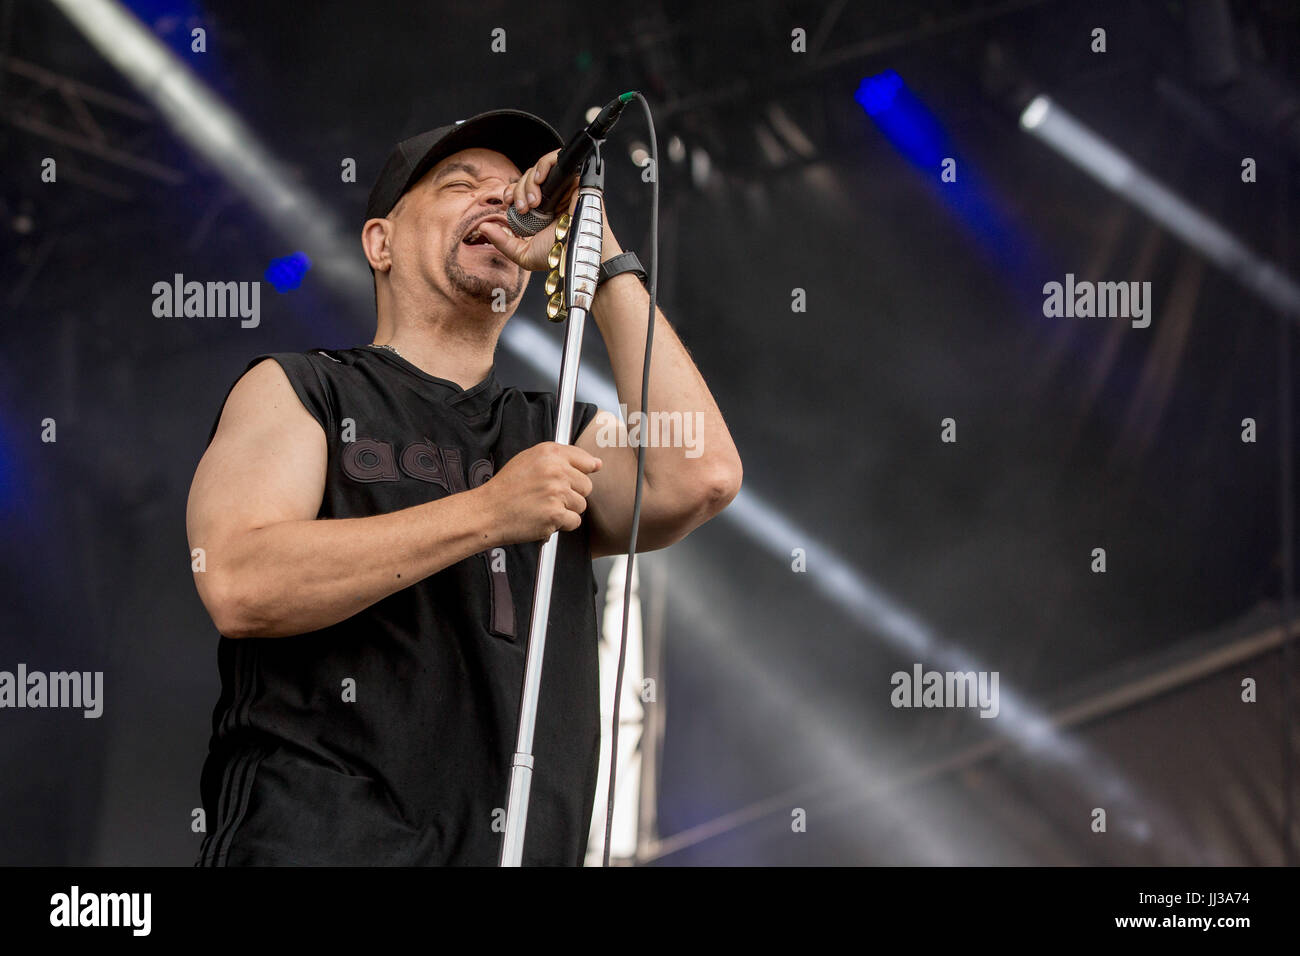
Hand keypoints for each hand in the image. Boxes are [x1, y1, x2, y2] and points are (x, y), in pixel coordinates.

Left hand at [477, 149, 622, 270]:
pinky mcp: (576, 179)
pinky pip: (557, 160)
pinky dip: (544, 164)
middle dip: (519, 190)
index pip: (523, 189)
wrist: (577, 255)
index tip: (508, 201)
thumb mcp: (523, 254)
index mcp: (543, 210)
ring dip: (529, 182)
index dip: (512, 191)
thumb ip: (502, 242)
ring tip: (533, 201)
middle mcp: (553, 196)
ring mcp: (565, 187)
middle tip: (524, 208)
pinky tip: (539, 179)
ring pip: (539, 169)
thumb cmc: (558, 256)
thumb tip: (484, 227)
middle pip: (528, 178)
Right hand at [478, 441, 602, 543]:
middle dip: (572, 494)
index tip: (574, 480)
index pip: (585, 460)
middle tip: (549, 497)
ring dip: (566, 510)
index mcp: (550, 453)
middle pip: (586, 486)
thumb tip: (597, 464)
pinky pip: (574, 521)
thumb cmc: (507, 487)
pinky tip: (543, 518)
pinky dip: (561, 524)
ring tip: (543, 507)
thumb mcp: (529, 460)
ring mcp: (556, 492)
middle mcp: (555, 470)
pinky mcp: (555, 514)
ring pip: (581, 505)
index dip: (582, 472)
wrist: (488, 511)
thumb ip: (561, 458)